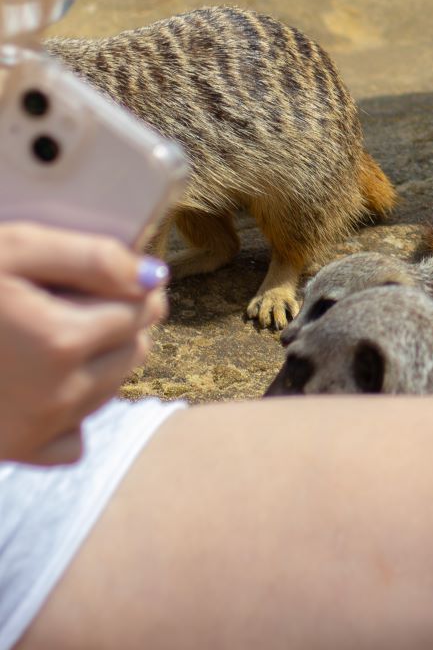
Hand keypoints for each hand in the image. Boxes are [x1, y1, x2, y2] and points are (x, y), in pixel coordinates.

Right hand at [0, 223, 168, 465]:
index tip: (115, 272)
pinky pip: (73, 436)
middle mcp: (60, 395)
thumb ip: (90, 256)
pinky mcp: (15, 452)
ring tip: (53, 330)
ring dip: (102, 359)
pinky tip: (37, 380)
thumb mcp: (10, 249)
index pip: (141, 306)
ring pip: (111, 388)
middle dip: (122, 321)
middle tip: (79, 297)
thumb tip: (150, 275)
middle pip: (133, 349)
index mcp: (64, 341)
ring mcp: (37, 430)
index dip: (132, 283)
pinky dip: (70, 409)